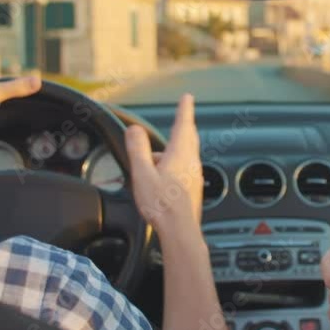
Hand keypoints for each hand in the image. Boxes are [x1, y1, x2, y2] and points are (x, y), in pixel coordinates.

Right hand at [125, 93, 203, 234]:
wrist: (180, 231)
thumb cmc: (162, 204)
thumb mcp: (142, 173)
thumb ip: (138, 149)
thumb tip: (135, 130)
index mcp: (180, 154)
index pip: (184, 124)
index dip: (185, 109)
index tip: (187, 97)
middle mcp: (192, 163)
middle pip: (189, 138)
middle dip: (184, 126)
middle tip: (181, 118)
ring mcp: (194, 177)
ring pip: (186, 155)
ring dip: (175, 149)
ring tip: (159, 155)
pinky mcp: (193, 190)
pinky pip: (184, 170)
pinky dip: (175, 165)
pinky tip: (164, 177)